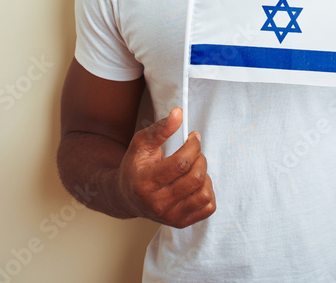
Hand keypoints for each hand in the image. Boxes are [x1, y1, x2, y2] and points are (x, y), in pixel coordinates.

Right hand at [117, 107, 215, 228]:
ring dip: (205, 175)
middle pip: (195, 178)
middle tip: (194, 152)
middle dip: (200, 158)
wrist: (127, 197)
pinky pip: (208, 207)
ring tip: (194, 168)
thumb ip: (160, 128)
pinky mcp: (181, 223)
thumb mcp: (141, 143)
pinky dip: (207, 192)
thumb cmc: (135, 167)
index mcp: (145, 183)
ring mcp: (170, 217)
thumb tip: (179, 113)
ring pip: (204, 193)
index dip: (193, 146)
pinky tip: (195, 184)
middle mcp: (157, 204)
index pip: (181, 163)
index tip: (193, 138)